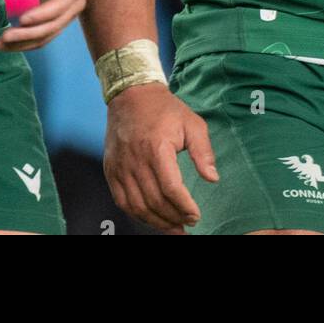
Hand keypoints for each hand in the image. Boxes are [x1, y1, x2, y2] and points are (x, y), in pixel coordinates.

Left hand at [0, 0, 94, 50]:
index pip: (60, 5)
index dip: (42, 15)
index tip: (22, 19)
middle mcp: (74, 5)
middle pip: (52, 27)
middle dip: (27, 35)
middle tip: (3, 37)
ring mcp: (66, 14)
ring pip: (46, 36)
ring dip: (23, 43)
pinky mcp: (55, 17)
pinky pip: (42, 35)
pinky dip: (25, 41)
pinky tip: (6, 43)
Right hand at [104, 82, 217, 232]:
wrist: (131, 95)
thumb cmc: (164, 110)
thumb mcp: (192, 123)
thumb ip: (203, 152)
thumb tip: (213, 178)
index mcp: (157, 148)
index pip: (171, 188)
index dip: (185, 207)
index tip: (196, 216)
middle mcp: (135, 160)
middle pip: (155, 201)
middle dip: (174, 218)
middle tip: (188, 224)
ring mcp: (120, 166)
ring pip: (137, 206)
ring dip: (157, 222)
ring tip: (173, 228)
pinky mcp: (111, 170)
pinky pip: (122, 201)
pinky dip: (137, 214)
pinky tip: (152, 218)